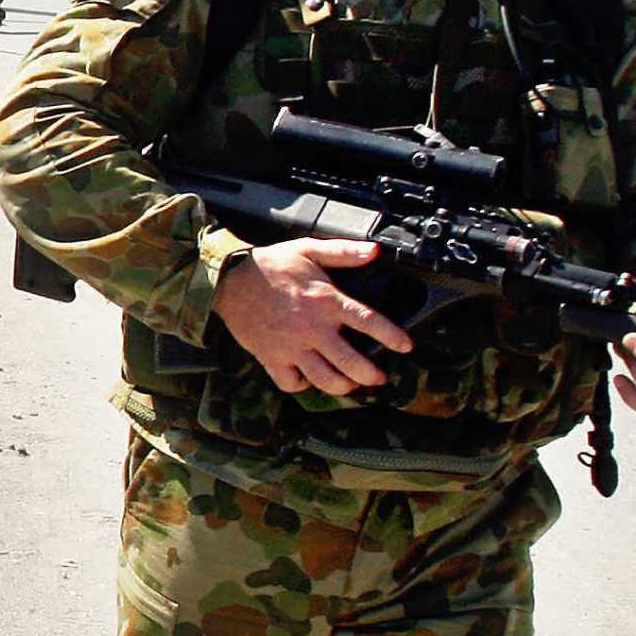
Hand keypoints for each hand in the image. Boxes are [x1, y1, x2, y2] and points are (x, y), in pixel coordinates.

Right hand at [212, 239, 415, 395]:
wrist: (229, 280)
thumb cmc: (271, 264)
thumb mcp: (309, 249)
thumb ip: (344, 252)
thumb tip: (375, 251)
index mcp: (327, 301)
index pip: (369, 322)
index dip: (392, 336)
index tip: (406, 346)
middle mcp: (313, 329)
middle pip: (351, 363)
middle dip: (371, 375)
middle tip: (379, 377)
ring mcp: (292, 347)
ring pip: (325, 379)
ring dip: (343, 386)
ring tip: (351, 385)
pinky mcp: (272, 358)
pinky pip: (292, 383)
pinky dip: (303, 386)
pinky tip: (308, 379)